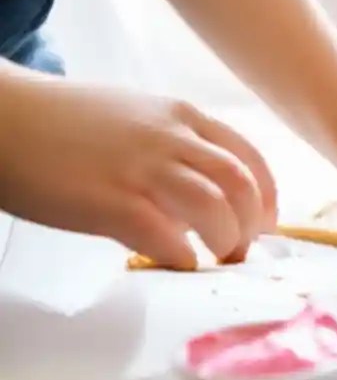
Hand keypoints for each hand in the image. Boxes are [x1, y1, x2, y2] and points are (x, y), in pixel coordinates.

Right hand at [0, 86, 275, 267]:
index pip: (249, 158)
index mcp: (182, 116)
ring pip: (217, 208)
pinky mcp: (109, 200)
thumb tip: (201, 202)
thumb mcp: (136, 119)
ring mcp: (142, 167)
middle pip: (243, 185)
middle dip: (252, 226)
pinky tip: (175, 263)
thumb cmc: (62, 125)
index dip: (267, 199)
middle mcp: (171, 137)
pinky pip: (167, 236)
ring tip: (214, 261)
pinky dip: (182, 257)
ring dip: (226, 242)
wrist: (0, 117)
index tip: (265, 225)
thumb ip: (176, 150)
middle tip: (241, 253)